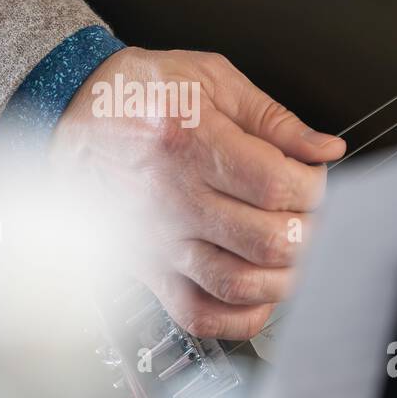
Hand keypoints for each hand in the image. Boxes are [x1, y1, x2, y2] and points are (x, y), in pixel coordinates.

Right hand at [51, 47, 344, 338]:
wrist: (72, 114)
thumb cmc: (139, 94)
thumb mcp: (210, 79)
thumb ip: (274, 118)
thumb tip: (324, 150)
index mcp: (191, 143)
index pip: (277, 186)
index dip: (314, 188)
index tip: (314, 180)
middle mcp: (173, 197)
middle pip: (267, 240)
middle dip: (308, 230)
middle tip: (309, 215)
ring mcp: (158, 239)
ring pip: (239, 284)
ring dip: (283, 276)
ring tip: (291, 252)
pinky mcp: (147, 266)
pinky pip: (197, 313)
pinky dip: (238, 317)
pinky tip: (257, 293)